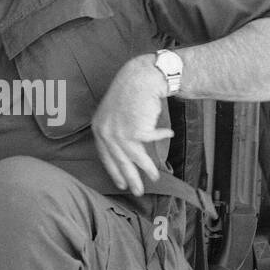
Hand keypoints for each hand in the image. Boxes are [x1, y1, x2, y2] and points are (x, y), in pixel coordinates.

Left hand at [91, 55, 173, 194]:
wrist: (140, 77)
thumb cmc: (130, 92)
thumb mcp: (115, 113)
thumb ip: (115, 131)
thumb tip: (125, 152)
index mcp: (99, 129)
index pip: (106, 156)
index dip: (115, 171)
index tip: (121, 183)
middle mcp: (106, 132)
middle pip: (120, 162)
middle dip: (130, 179)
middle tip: (137, 192)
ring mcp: (120, 133)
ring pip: (135, 158)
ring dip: (147, 168)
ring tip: (154, 177)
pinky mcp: (136, 131)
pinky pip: (153, 139)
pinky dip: (162, 136)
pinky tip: (169, 134)